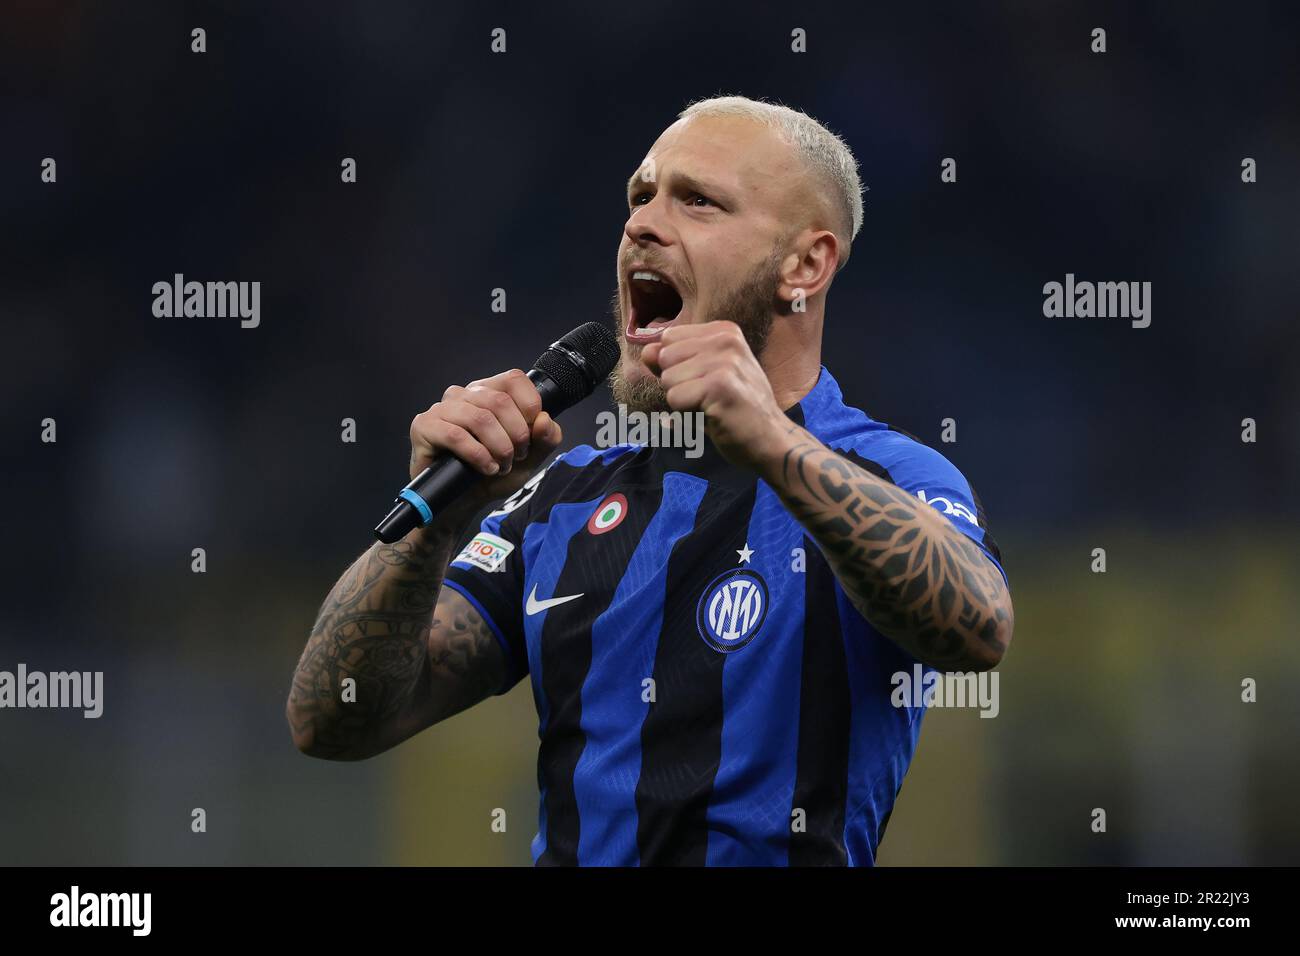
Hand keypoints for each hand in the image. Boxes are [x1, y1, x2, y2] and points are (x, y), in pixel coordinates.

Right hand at [409, 368, 563, 521]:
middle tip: (515, 457)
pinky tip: (485, 468)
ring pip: (480, 418)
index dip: (530, 407)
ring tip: (500, 466)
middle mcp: (464, 395)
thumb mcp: (528, 459)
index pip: (514, 379)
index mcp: (488, 392)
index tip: (531, 435)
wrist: (461, 503)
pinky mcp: (424, 426)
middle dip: (516, 435)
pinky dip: (478, 455)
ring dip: (498, 448)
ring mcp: (442, 408)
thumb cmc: (490, 474)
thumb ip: (545, 439)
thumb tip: (545, 419)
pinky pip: (455, 435)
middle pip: (499, 401)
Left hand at [640, 321, 785, 470]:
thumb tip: (646, 351)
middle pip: (664, 357)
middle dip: (677, 384)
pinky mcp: (720, 385)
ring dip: (683, 402)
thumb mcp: (702, 377)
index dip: (676, 366)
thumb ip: (672, 362)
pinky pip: (675, 399)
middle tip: (708, 398)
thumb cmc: (735, 410)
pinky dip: (686, 416)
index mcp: (724, 331)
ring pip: (668, 379)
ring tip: (711, 407)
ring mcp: (725, 361)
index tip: (705, 381)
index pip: (668, 338)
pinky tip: (713, 416)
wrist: (770, 440)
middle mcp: (726, 339)